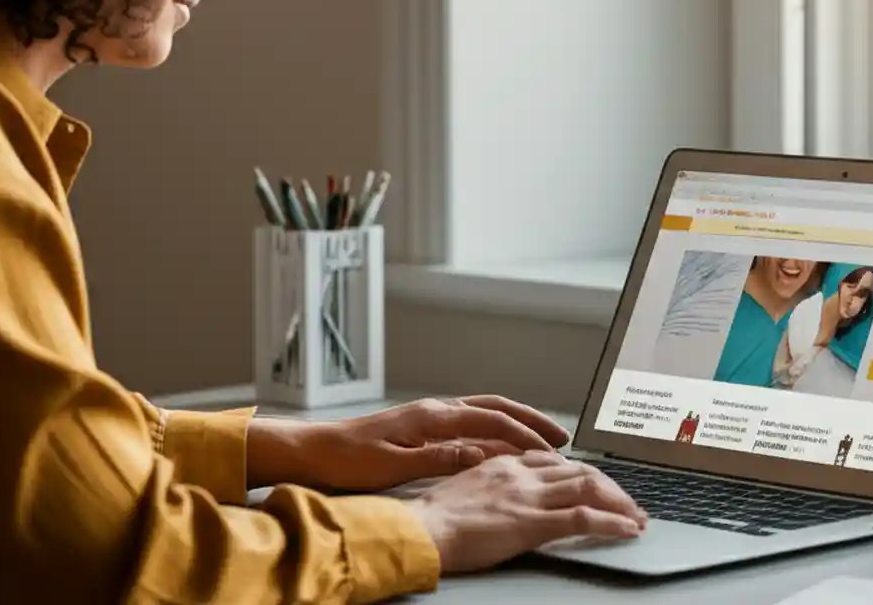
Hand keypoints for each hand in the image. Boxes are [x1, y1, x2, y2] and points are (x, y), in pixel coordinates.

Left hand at [246, 396, 570, 491]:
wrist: (312, 451)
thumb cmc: (346, 460)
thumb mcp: (394, 465)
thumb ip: (440, 458)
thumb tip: (482, 453)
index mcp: (432, 416)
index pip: (491, 421)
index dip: (525, 436)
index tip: (550, 450)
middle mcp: (434, 410)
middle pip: (495, 408)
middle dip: (530, 420)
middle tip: (560, 437)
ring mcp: (428, 416)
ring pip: (484, 412)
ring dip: (515, 423)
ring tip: (540, 440)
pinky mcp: (421, 426)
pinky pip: (469, 423)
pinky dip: (493, 431)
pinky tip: (501, 446)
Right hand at [407, 451, 647, 572]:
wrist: (421, 529)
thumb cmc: (435, 519)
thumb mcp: (467, 490)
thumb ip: (493, 486)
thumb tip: (506, 497)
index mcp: (505, 463)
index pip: (557, 461)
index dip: (584, 473)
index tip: (599, 486)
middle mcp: (521, 473)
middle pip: (580, 470)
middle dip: (611, 487)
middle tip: (629, 504)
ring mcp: (528, 496)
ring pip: (588, 487)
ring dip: (619, 502)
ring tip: (636, 517)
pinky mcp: (532, 522)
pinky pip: (583, 518)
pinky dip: (611, 523)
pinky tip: (627, 529)